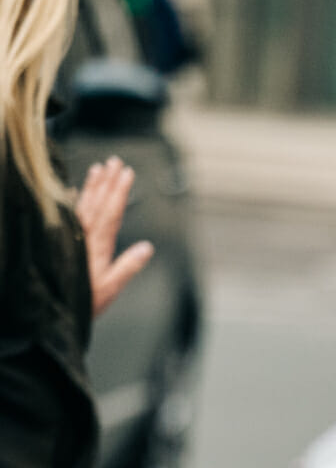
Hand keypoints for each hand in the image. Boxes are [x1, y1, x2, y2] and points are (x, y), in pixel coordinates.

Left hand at [77, 158, 153, 315]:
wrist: (57, 306)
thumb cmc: (86, 299)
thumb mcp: (112, 288)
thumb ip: (128, 267)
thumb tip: (147, 248)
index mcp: (98, 245)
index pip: (112, 212)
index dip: (120, 191)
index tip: (127, 173)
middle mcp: (85, 236)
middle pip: (99, 203)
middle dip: (108, 181)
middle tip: (115, 161)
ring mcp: (74, 236)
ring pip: (84, 204)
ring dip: (92, 186)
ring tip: (98, 168)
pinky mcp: (66, 240)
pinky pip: (71, 214)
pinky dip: (74, 200)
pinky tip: (74, 190)